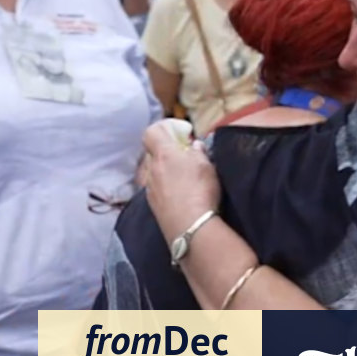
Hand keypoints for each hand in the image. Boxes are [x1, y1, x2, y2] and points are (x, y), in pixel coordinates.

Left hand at [142, 124, 221, 241]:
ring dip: (167, 170)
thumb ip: (198, 152)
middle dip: (168, 151)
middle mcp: (151, 169)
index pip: (152, 132)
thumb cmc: (200, 191)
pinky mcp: (153, 205)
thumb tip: (194, 146)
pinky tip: (182, 194)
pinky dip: (167, 186)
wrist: (191, 227)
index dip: (165, 128)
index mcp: (163, 154)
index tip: (183, 134)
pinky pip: (157, 188)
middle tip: (187, 156)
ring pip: (155, 171)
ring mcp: (150, 189)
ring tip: (186, 178)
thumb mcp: (206, 165)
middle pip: (154, 152)